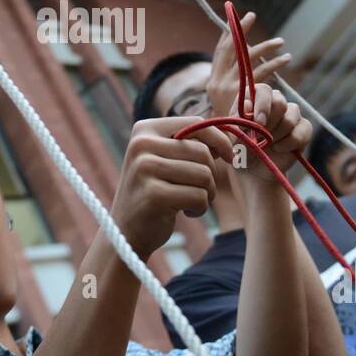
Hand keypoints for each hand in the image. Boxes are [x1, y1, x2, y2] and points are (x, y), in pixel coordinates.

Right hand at [109, 118, 234, 257]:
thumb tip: (230, 131)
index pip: (196, 123)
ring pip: (204, 175)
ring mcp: (145, 169)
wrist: (125, 231)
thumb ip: (193, 144)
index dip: (220, 139)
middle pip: (202, 152)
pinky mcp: (153, 194)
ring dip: (207, 193)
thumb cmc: (154, 192)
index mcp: (145, 130)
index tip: (230, 157)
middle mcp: (142, 145)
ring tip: (192, 201)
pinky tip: (186, 212)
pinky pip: (198, 197)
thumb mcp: (167, 160)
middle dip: (211, 174)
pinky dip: (200, 208)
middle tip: (201, 190)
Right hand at [205, 11, 291, 118]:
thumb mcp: (227, 104)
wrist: (230, 149)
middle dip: (239, 29)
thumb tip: (244, 61)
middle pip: (229, 47)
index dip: (227, 33)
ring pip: (247, 57)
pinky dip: (275, 63)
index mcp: (212, 81)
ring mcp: (230, 86)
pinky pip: (261, 72)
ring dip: (265, 47)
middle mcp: (217, 81)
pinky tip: (286, 59)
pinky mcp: (244, 93)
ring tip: (281, 42)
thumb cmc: (231, 128)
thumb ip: (233, 84)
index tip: (235, 18)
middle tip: (251, 15)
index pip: (219, 51)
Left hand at [235, 83, 311, 184]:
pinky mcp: (303, 128)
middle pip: (280, 101)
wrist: (254, 171)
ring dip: (278, 134)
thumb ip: (238, 121)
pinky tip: (279, 149)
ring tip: (267, 145)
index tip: (259, 122)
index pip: (263, 90)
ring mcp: (290, 114)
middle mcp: (273, 102)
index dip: (262, 103)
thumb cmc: (241, 150)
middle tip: (260, 138)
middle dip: (270, 122)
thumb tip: (247, 105)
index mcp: (253, 99)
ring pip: (292, 115)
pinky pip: (304, 129)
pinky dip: (290, 142)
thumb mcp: (234, 137)